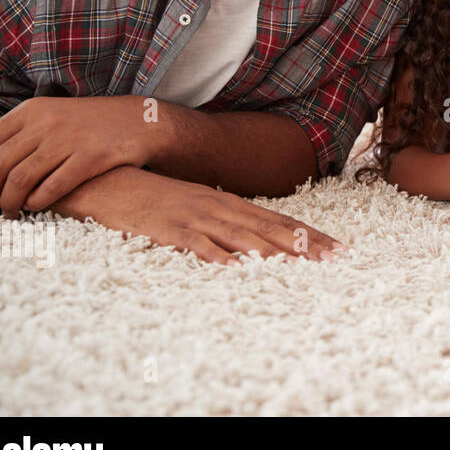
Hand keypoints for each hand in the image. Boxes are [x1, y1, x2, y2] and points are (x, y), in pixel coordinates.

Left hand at [0, 95, 162, 216]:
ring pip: (19, 180)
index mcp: (29, 112)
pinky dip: (37, 203)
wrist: (140, 121)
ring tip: (9, 214)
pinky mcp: (92, 157)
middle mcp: (46, 123)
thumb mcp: (41, 120)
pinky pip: (52, 188)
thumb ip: (0, 136)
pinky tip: (36, 208)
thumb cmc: (85, 125)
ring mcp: (69, 140)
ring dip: (7, 205)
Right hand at [51, 166, 345, 264]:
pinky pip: (198, 244)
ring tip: (302, 265)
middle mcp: (220, 207)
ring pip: (242, 236)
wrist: (111, 180)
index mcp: (229, 203)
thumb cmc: (156, 198)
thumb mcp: (197, 207)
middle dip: (305, 245)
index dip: (310, 235)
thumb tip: (254, 243)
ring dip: (274, 252)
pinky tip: (237, 269)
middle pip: (270, 228)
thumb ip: (225, 223)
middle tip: (335, 258)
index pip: (278, 220)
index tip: (339, 248)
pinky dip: (218, 256)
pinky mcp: (170, 228)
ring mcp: (196, 216)